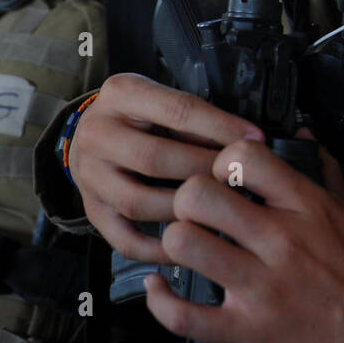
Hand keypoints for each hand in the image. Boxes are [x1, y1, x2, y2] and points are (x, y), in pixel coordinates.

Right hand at [70, 73, 264, 263]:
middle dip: (203, 171)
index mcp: (122, 94)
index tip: (254, 141)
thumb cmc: (141, 116)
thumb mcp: (163, 98)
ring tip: (220, 211)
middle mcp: (98, 133)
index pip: (177, 111)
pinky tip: (192, 247)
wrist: (90, 131)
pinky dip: (160, 249)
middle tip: (239, 180)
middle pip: (154, 159)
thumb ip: (198, 118)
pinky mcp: (91, 210)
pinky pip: (124, 239)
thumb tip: (248, 143)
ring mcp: (89, 176)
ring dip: (184, 211)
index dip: (220, 127)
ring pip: (138, 202)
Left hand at [141, 138, 343, 342]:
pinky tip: (162, 288)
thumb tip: (302, 136)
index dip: (224, 159)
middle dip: (189, 198)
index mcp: (305, 207)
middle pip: (200, 195)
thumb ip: (322, 170)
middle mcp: (280, 241)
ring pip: (185, 244)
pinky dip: (160, 300)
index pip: (245, 157)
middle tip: (196, 210)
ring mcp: (260, 286)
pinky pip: (182, 313)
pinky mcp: (245, 328)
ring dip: (177, 242)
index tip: (224, 173)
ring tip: (186, 244)